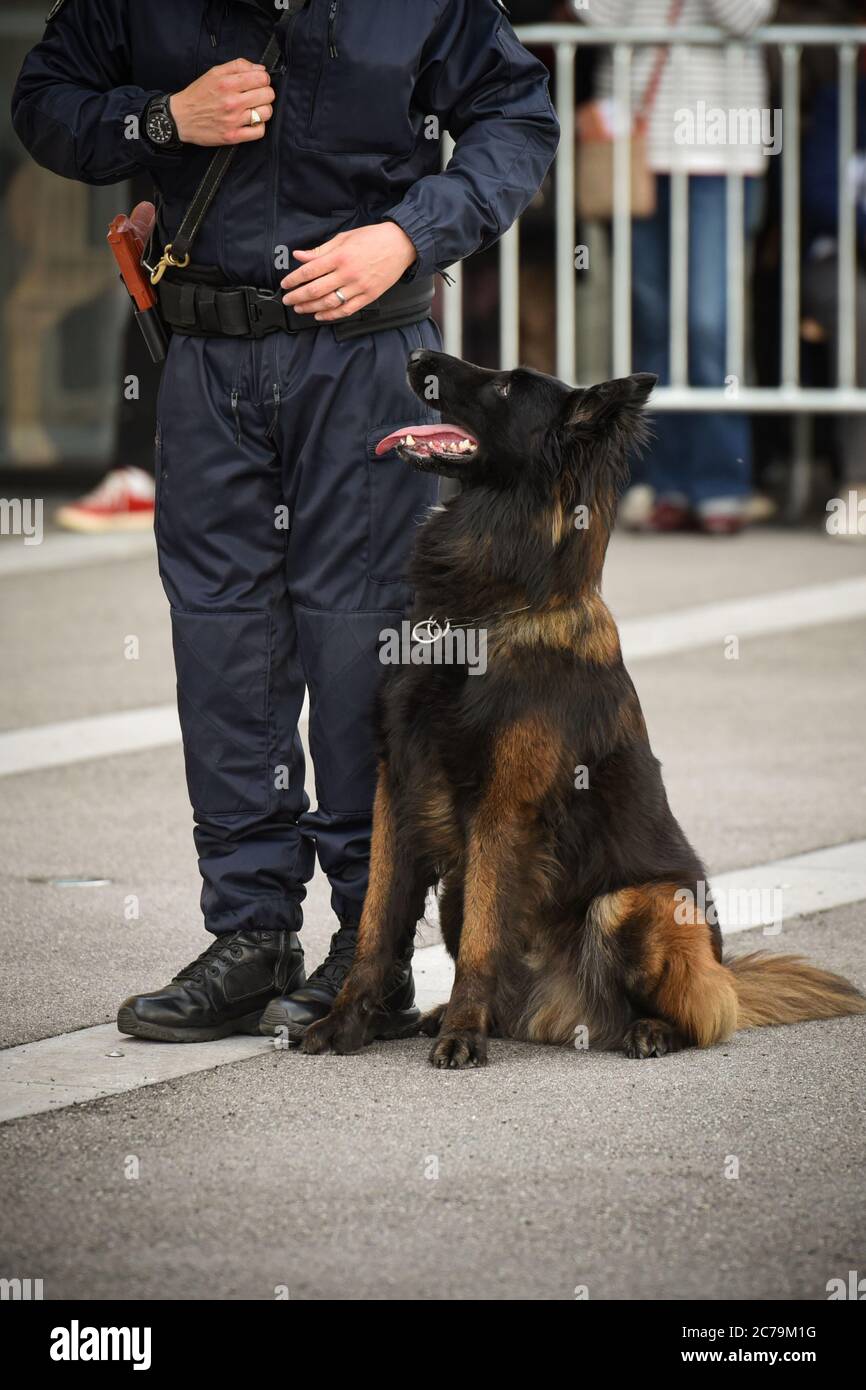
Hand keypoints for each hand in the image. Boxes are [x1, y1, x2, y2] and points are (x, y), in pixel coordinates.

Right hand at [169, 59, 274, 146]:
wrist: (181, 118)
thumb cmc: (198, 94)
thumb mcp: (214, 72)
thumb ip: (238, 66)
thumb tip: (260, 69)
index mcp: (227, 83)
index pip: (262, 78)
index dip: (263, 79)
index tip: (258, 82)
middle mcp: (232, 101)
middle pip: (268, 95)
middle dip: (265, 93)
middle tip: (256, 96)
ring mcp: (233, 120)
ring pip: (266, 113)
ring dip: (263, 110)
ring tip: (253, 109)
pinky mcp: (233, 136)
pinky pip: (259, 132)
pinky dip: (258, 126)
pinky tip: (251, 122)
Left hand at [280, 223, 417, 320]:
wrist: (400, 245)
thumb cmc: (372, 238)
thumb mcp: (343, 238)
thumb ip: (320, 250)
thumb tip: (299, 256)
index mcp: (340, 256)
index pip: (310, 271)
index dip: (294, 279)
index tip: (285, 284)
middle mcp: (348, 274)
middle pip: (316, 290)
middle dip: (298, 297)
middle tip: (288, 300)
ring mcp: (359, 287)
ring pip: (329, 303)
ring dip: (311, 308)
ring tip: (300, 309)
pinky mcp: (369, 296)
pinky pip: (346, 310)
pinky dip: (331, 315)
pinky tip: (320, 315)